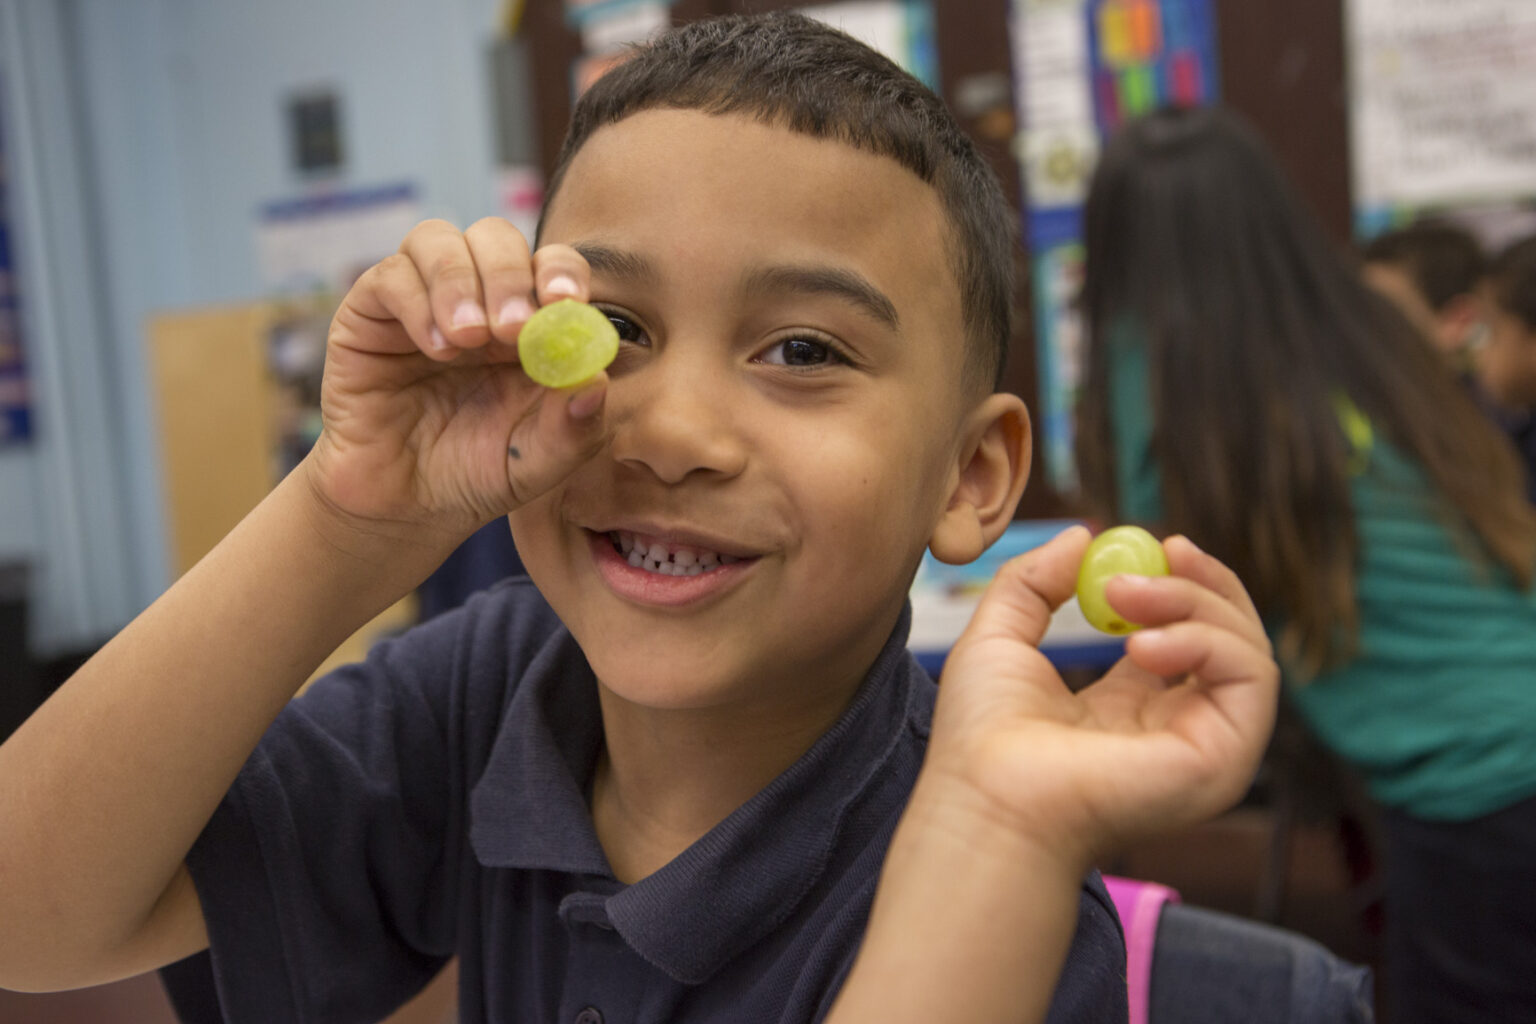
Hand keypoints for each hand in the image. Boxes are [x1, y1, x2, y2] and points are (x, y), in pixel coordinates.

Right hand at [305, 218, 609, 551]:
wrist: (405, 508)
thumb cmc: (478, 476)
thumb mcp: (540, 464)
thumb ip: (575, 428)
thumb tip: (598, 379)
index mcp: (530, 324)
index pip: (553, 266)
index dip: (562, 272)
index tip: (567, 302)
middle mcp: (477, 300)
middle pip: (496, 236)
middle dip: (510, 274)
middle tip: (515, 329)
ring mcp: (422, 301)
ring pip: (438, 239)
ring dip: (460, 281)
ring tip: (469, 340)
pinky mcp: (370, 315)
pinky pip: (390, 275)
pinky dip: (417, 302)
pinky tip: (436, 348)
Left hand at [923, 526, 1278, 868]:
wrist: (988, 797)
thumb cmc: (981, 738)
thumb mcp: (999, 637)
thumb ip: (1034, 583)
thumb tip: (1082, 536)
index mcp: (1132, 706)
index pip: (1186, 635)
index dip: (1182, 584)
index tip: (1159, 543)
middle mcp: (1178, 727)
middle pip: (1230, 638)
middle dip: (1201, 584)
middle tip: (1164, 549)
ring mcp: (1207, 746)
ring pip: (1247, 650)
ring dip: (1196, 603)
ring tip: (1125, 599)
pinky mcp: (1224, 758)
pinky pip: (1251, 676)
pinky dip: (1208, 641)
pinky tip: (1144, 645)